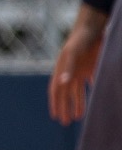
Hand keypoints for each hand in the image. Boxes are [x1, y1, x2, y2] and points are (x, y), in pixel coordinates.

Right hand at [49, 4, 108, 124]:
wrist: (93, 27)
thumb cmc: (80, 40)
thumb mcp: (73, 53)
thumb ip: (67, 67)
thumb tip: (62, 82)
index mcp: (61, 70)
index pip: (56, 90)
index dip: (55, 103)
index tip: (55, 116)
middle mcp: (69, 72)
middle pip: (66, 94)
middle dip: (65, 107)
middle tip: (65, 122)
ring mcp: (80, 70)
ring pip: (77, 91)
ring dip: (78, 103)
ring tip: (78, 116)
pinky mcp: (92, 67)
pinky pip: (90, 82)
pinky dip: (91, 92)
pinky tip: (94, 101)